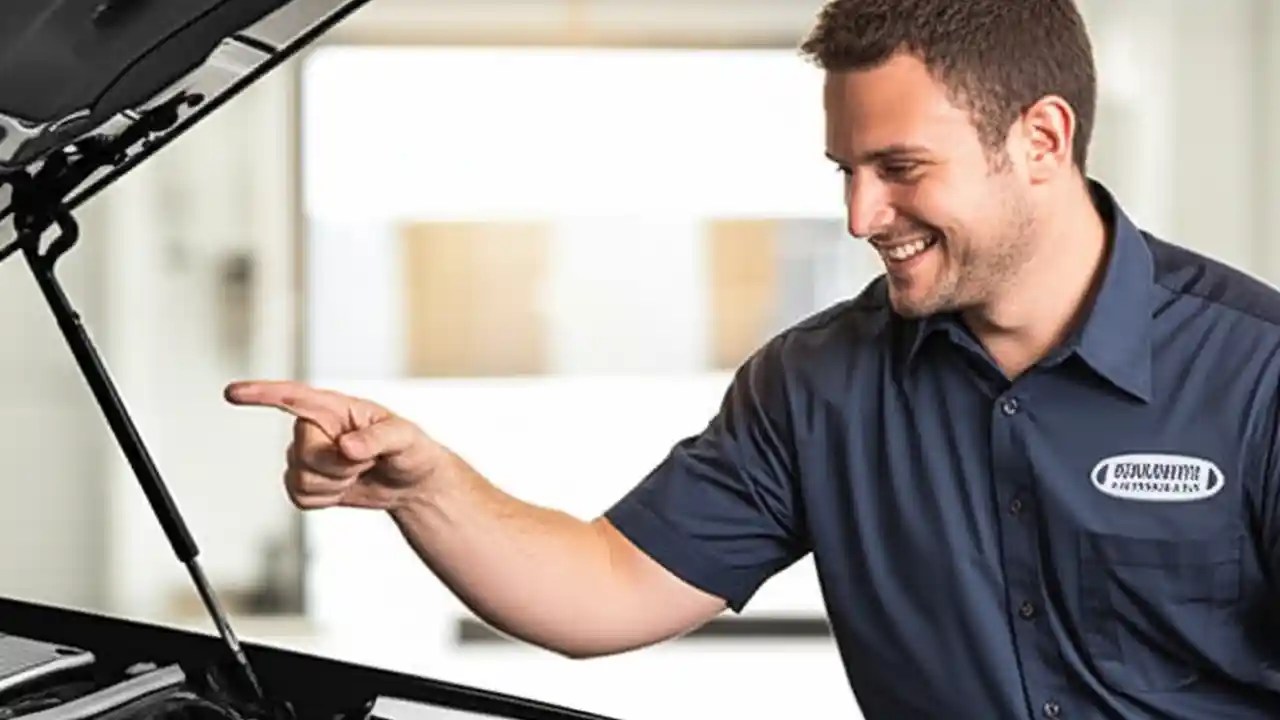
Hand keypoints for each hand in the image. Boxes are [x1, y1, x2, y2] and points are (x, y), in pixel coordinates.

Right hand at [223, 380, 445, 510]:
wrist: (413, 484)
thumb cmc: (412, 451)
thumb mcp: (405, 438)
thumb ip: (377, 438)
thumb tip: (347, 446)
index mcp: (336, 408)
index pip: (293, 397)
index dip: (262, 393)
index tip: (233, 392)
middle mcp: (317, 428)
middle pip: (300, 450)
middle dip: (335, 465)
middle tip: (365, 462)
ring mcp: (310, 455)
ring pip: (299, 477)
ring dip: (334, 484)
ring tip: (358, 472)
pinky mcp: (308, 481)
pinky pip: (299, 497)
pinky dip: (325, 499)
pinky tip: (345, 488)